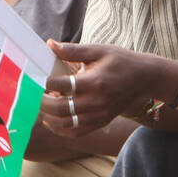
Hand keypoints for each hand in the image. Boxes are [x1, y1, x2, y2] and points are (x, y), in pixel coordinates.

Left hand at [38, 42, 161, 135]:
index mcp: (95, 81)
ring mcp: (98, 115)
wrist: (144, 79)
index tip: (34, 78)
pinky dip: (60, 128)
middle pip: (60, 108)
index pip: (61, 85)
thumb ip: (73, 50)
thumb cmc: (121, 61)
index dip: (44, 83)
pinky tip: (52, 120)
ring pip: (65, 123)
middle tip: (33, 94)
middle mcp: (96, 102)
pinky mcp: (100, 122)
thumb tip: (50, 44)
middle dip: (41, 102)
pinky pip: (76, 132)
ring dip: (48, 117)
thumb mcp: (99, 50)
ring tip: (41, 106)